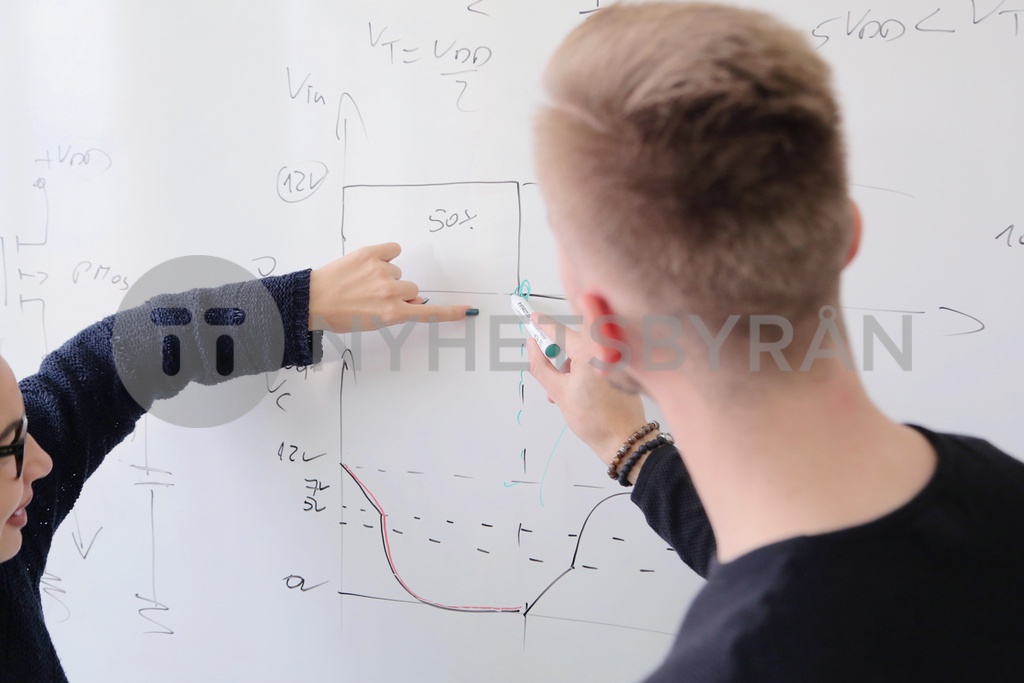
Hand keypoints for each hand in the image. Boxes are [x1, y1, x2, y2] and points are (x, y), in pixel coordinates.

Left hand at [308, 243, 472, 332]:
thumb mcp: (372, 322)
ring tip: (361, 282)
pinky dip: (385, 254)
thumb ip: (396, 311)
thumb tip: (414, 300)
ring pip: (397, 270)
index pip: (428, 314)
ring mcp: (382, 272)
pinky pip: (392, 250)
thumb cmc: (339, 315)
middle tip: (371, 296)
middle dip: (397, 291)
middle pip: (410, 288)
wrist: (312, 300)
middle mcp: (391, 293)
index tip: (468, 310)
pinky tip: (368, 263)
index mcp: (392, 314)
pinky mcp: (371, 254)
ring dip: (385, 274)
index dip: (450, 312)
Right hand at [526, 315, 647, 466]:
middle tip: (549, 371)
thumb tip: (532, 347)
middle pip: (573, 343)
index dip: (543, 325)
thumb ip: (541, 366)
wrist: (622, 439)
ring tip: (564, 393)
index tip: (533, 318)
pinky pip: (597, 361)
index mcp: (590, 352)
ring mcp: (616, 360)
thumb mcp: (558, 392)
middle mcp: (606, 351)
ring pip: (584, 354)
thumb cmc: (597, 421)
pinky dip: (584, 372)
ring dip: (570, 368)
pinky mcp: (621, 369)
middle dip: (558, 357)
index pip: (560, 331)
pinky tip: (578, 392)